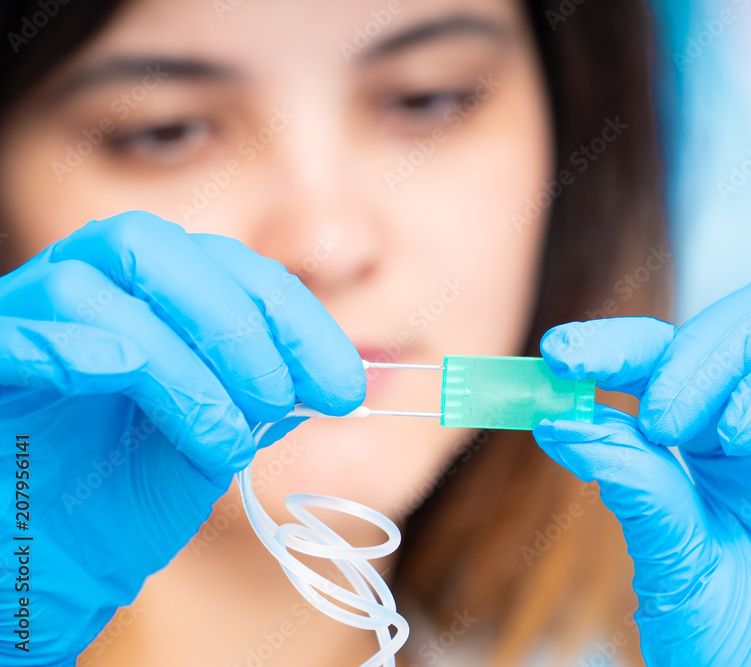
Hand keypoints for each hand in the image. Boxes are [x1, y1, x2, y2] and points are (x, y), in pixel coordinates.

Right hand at [0, 211, 364, 663]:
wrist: (42, 566)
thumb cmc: (125, 495)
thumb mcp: (213, 439)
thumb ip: (260, 396)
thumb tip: (331, 378)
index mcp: (147, 293)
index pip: (228, 268)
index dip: (294, 320)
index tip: (344, 386)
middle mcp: (81, 285)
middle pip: (155, 247)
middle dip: (236, 322)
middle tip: (281, 396)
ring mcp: (21, 319)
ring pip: (91, 292)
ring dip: (177, 363)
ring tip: (223, 438)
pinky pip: (15, 332)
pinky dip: (73, 346)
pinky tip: (125, 374)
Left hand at [533, 276, 750, 665]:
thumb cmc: (749, 651)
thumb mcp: (681, 566)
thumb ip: (636, 487)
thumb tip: (561, 422)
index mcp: (722, 433)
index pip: (672, 358)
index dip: (618, 345)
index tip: (562, 356)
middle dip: (704, 351)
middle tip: (662, 419)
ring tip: (737, 435)